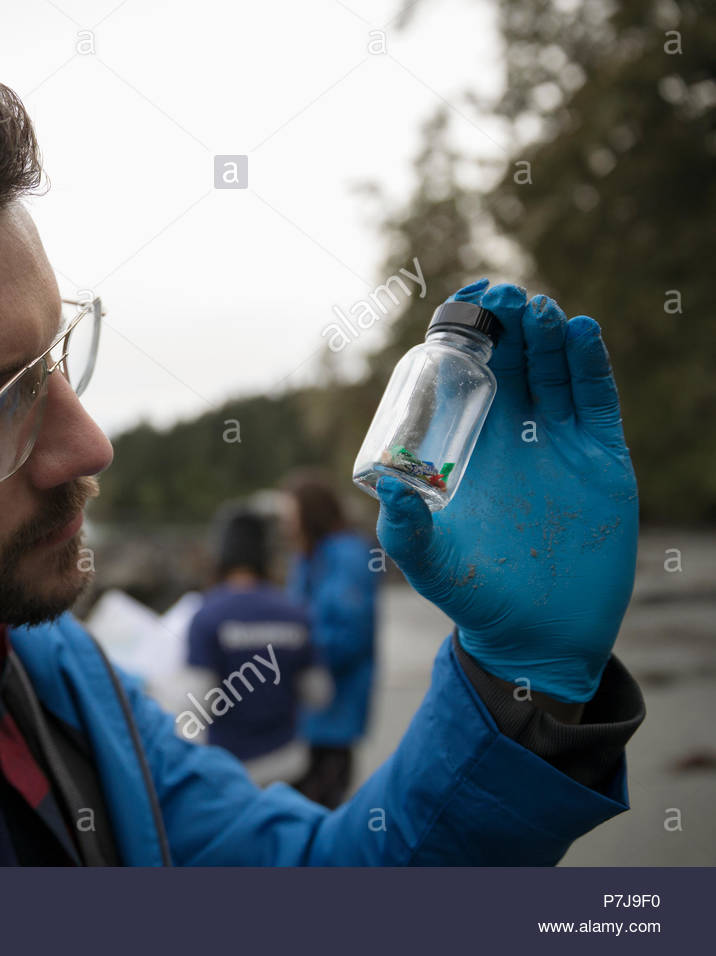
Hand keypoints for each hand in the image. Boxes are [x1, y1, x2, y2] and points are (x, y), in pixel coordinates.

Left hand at [373, 280, 638, 702]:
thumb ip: (404, 529)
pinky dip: (590, 365)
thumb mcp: (429, 563)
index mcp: (468, 445)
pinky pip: (596, 401)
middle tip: (500, 294)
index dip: (464, 335)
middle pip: (514, 359)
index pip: (465, 374)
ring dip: (547, 335)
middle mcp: (515, 435)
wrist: (536, 638)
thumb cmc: (474, 597)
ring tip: (537, 308)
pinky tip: (580, 333)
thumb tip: (382, 480)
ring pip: (555, 370)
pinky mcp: (600, 460)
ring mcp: (560, 444)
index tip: (459, 303)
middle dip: (508, 322)